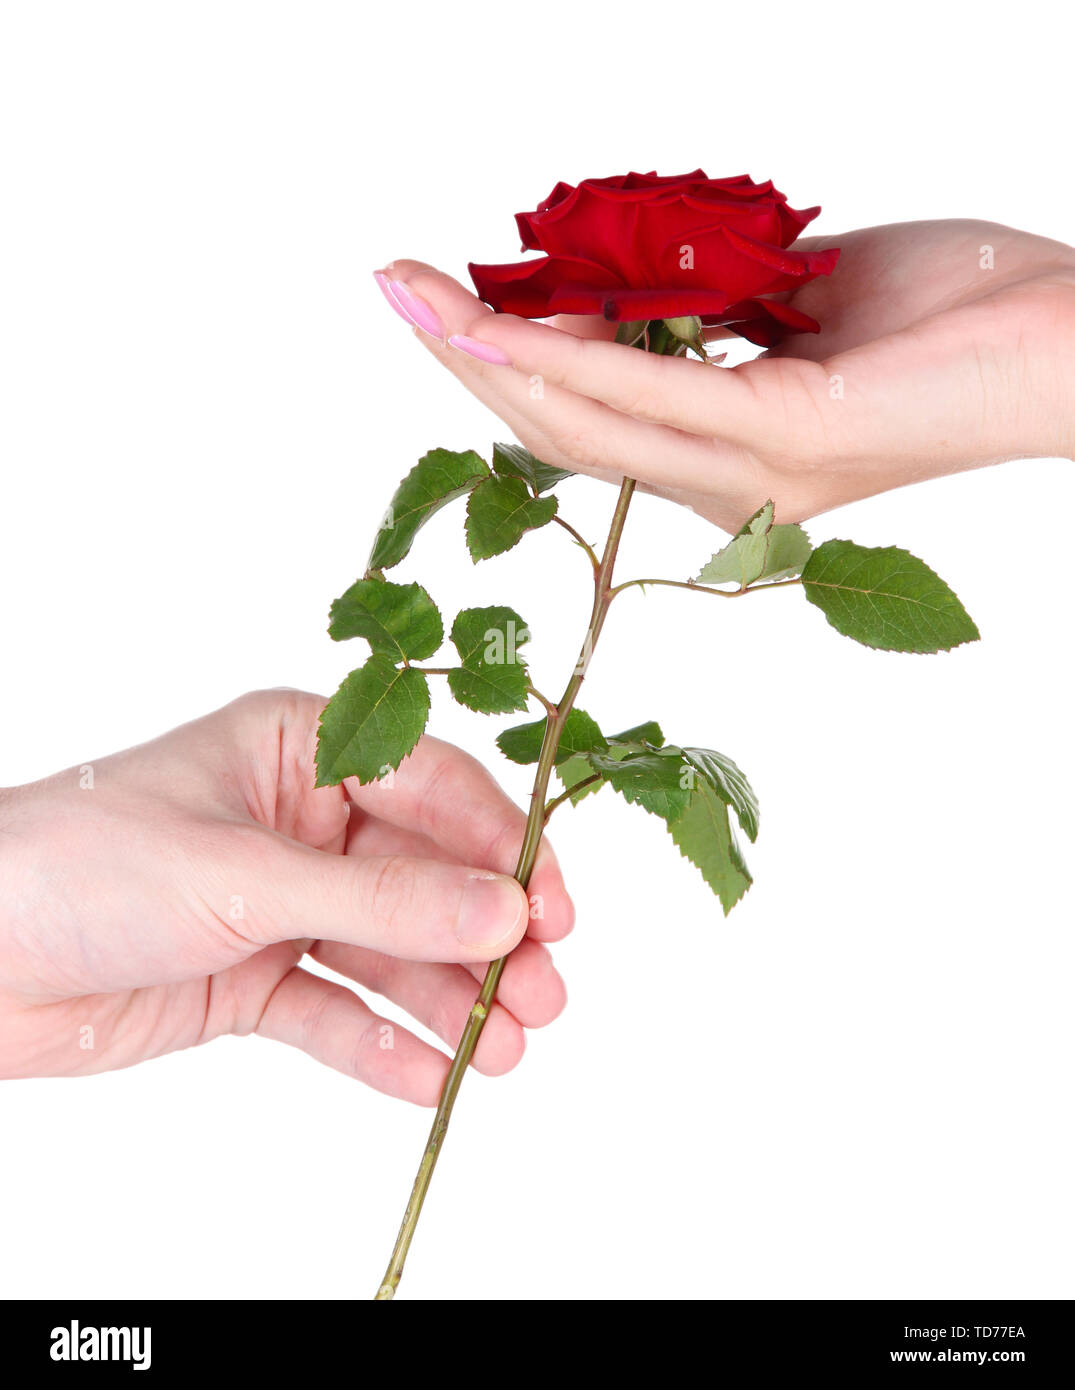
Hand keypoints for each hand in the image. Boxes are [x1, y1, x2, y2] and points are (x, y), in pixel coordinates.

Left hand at [0, 690, 571, 1102]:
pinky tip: (429, 1078)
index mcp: (300, 749)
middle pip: (424, 877)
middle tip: (545, 993)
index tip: (553, 907)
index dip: (500, 847)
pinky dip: (381, 1045)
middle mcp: (300, 822)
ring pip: (388, 951)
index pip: (431, 787)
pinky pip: (334, 1010)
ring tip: (502, 1051)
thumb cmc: (84, 865)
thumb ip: (382, 900)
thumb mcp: (245, 877)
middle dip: (486, 938)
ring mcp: (278, 903)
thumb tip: (505, 912)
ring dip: (448, 1001)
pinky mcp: (251, 977)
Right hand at [377, 220, 1074, 531]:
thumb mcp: (805, 300)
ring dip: (483, 355)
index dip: (501, 363)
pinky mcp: (786, 437)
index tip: (436, 296)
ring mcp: (752, 472)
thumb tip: (636, 281)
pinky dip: (562, 356)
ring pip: (583, 424)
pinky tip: (495, 323)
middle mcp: (727, 487)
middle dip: (461, 358)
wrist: (1074, 344)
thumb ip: (715, 309)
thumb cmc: (961, 317)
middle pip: (561, 431)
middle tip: (388, 283)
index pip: (589, 418)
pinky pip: (647, 396)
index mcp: (730, 458)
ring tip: (408, 292)